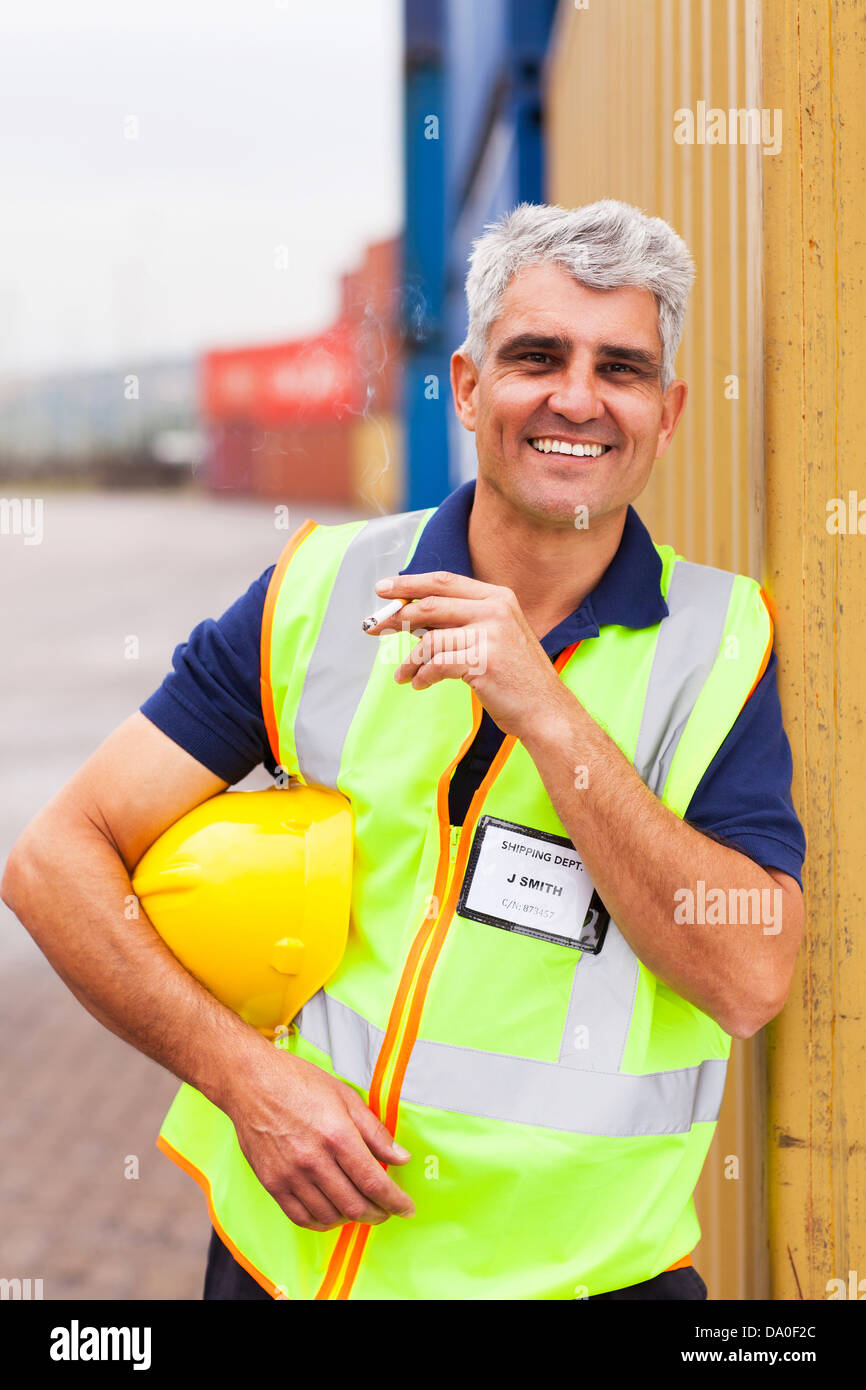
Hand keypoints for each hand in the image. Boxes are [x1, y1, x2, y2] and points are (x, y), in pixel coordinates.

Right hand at [226, 1048, 414, 1231]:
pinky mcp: (272, 1183)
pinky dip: (322, 1222)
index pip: (374, 1182)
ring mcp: (291, 1175)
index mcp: (337, 1135)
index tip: (406, 1208)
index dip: (395, 1201)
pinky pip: (301, 1217)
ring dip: (351, 1218)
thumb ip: (375, 1131)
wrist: (251, 1083)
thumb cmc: (298, 1083)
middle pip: (354, 1205)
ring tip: (360, 1209)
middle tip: (386, 1211)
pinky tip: (332, 1214)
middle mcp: (314, 1160)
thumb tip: (401, 1158)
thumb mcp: (345, 1097)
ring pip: (330, 1215)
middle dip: (377, 1214)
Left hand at [366, 570, 564, 740]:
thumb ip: (459, 622)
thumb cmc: (515, 676)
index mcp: (497, 597)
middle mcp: (495, 609)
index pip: (444, 581)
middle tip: (374, 628)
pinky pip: (437, 665)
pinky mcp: (484, 662)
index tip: (384, 588)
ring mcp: (491, 635)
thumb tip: (411, 616)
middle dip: (396, 615)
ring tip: (404, 675)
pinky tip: (420, 684)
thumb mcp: (493, 637)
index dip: (409, 583)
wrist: (546, 710)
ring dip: (409, 660)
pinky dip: (422, 676)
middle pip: (431, 603)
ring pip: (430, 639)